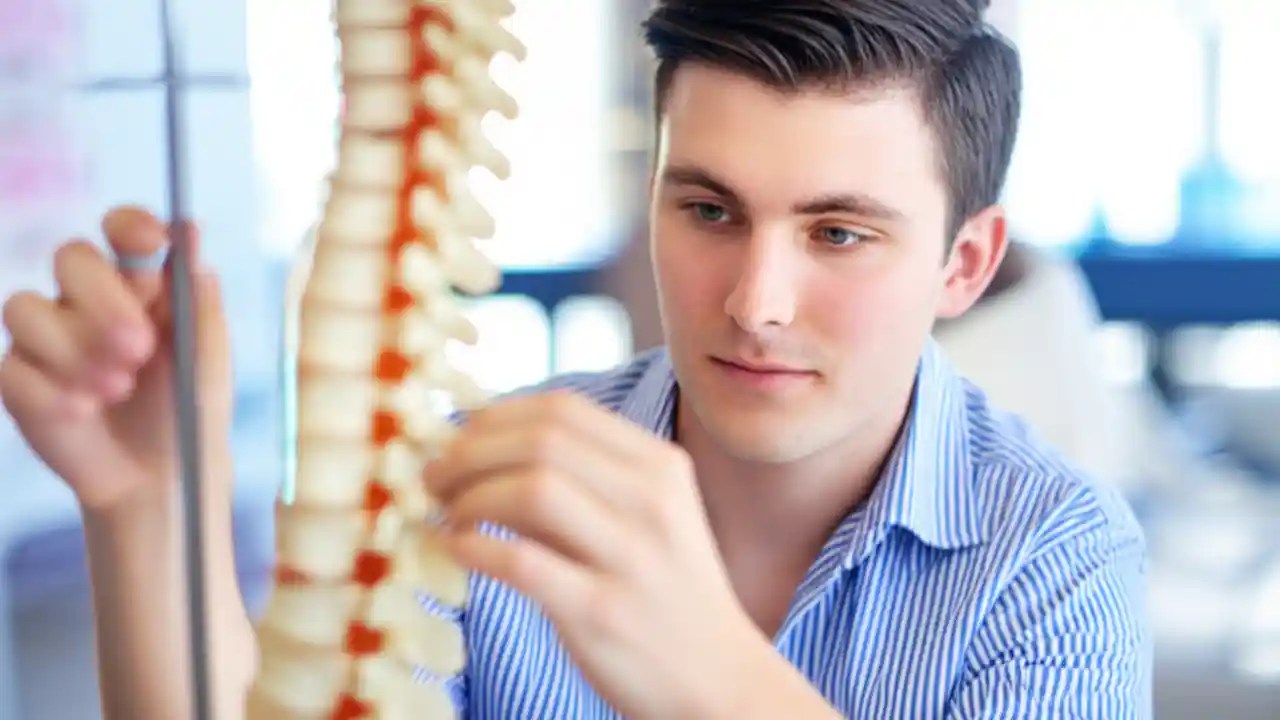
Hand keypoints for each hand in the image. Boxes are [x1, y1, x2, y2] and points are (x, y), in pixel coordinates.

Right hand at [0, 206, 231, 511]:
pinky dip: (51, 392)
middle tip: (138, 348)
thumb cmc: (189, 405)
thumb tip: (188, 230)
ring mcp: (44, 335)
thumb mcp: (205, 354)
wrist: (161, 474)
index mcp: (140, 282)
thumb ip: (196, 296)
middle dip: (103, 299)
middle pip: (70, 258)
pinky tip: (83, 412)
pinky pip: (11, 367)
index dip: (130, 225)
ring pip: (25, 308)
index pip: (122, 230)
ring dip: (74, 350)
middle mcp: (86, 298)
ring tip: (118, 389)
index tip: (152, 241)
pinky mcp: (17, 377)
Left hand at [425, 390, 767, 718]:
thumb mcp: (646, 518)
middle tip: (436, 478)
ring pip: (532, 489)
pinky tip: (457, 551)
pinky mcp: (602, 613)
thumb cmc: (666, 595)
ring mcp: (631, 557)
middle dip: (471, 452)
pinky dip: (472, 548)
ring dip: (469, 495)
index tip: (461, 440)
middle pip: (542, 440)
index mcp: (661, 466)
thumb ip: (579, 483)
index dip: (496, 416)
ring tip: (448, 515)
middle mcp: (652, 501)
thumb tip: (482, 452)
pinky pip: (520, 561)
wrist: (719, 682)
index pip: (564, 410)